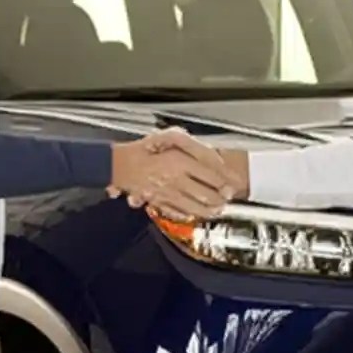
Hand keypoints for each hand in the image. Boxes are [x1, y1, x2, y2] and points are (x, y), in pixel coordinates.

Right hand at [108, 128, 240, 219]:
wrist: (119, 165)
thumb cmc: (145, 149)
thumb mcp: (171, 137)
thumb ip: (195, 146)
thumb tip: (214, 157)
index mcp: (180, 162)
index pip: (212, 175)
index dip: (226, 180)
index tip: (233, 182)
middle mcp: (176, 181)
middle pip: (207, 194)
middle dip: (221, 198)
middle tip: (228, 197)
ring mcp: (168, 195)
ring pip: (196, 207)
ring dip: (210, 210)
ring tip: (218, 209)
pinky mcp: (160, 204)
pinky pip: (179, 213)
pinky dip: (191, 215)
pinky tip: (196, 213)